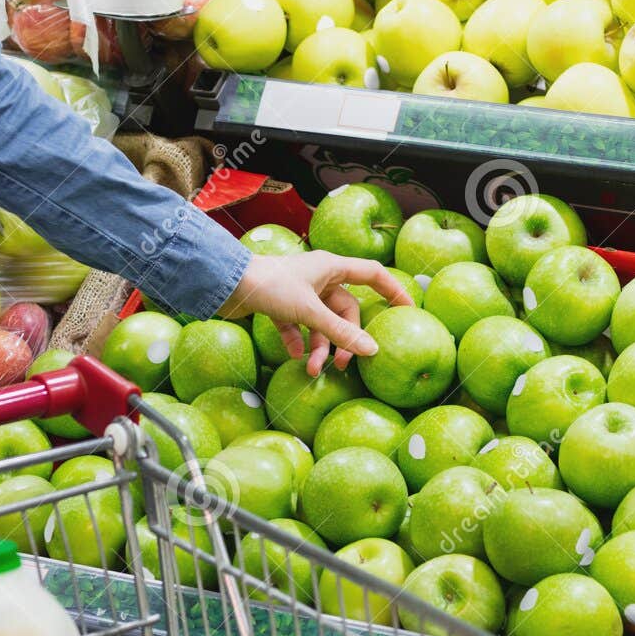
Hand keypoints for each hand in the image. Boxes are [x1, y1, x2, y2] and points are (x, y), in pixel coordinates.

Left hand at [218, 252, 411, 375]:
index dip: (394, 291)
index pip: (374, 275)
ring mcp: (300, 291)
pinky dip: (299, 342)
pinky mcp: (281, 304)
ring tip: (311, 369)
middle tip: (343, 365)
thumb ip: (340, 332)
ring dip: (319, 347)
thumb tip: (371, 351)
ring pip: (321, 322)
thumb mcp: (309, 311)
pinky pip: (299, 326)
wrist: (225, 283)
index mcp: (332, 267)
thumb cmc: (269, 286)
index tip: (409, 310)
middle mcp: (319, 277)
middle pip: (346, 310)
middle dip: (344, 339)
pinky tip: (294, 356)